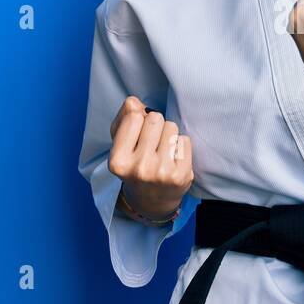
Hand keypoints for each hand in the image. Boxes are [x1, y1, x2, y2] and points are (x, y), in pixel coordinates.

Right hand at [108, 96, 192, 222]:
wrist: (152, 200)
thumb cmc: (135, 164)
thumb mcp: (120, 143)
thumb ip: (124, 118)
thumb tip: (134, 102)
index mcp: (117, 160)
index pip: (135, 116)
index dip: (138, 120)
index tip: (137, 135)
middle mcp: (139, 168)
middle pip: (155, 118)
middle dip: (155, 126)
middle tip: (151, 144)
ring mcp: (162, 173)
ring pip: (172, 127)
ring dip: (168, 134)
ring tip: (162, 152)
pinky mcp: (181, 175)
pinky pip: (185, 140)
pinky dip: (180, 145)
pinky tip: (173, 159)